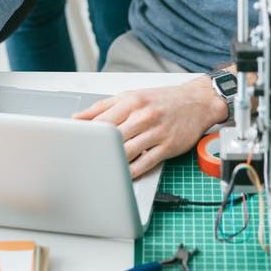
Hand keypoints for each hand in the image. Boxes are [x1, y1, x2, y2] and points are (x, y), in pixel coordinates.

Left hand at [74, 77, 227, 178]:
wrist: (196, 101)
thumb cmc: (161, 100)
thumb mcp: (131, 96)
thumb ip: (103, 107)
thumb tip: (78, 117)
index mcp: (130, 101)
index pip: (101, 119)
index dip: (85, 132)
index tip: (74, 142)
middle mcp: (142, 115)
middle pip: (112, 136)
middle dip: (97, 149)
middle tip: (83, 159)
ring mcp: (155, 132)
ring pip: (127, 151)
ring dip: (112, 162)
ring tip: (99, 169)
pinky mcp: (167, 147)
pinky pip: (145, 163)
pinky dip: (132, 171)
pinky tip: (122, 175)